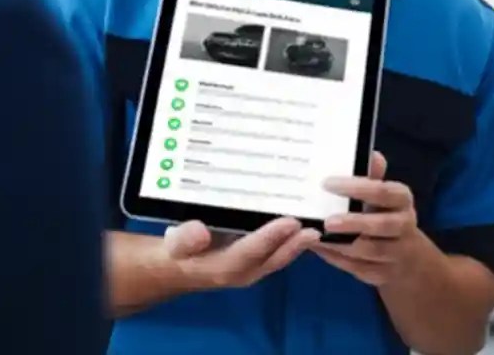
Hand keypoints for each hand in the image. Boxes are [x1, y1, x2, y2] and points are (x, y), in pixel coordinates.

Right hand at [164, 217, 319, 290]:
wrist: (180, 266)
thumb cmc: (179, 251)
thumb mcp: (174, 244)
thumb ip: (184, 239)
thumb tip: (200, 233)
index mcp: (224, 267)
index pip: (251, 250)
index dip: (271, 236)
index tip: (291, 222)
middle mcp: (244, 271)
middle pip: (274, 258)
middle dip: (295, 245)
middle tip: (316, 229)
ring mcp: (254, 268)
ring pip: (280, 257)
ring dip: (298, 244)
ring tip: (319, 226)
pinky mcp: (259, 261)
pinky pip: (279, 252)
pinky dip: (293, 241)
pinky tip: (306, 224)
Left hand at [312, 152, 426, 286]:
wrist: (410, 258)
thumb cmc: (387, 215)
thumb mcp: (384, 195)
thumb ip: (374, 177)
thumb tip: (372, 154)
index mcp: (402, 200)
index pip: (384, 192)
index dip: (357, 187)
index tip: (327, 183)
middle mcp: (404, 226)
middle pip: (382, 225)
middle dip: (354, 223)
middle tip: (327, 221)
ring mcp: (396, 253)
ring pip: (369, 252)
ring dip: (341, 245)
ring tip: (316, 237)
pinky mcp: (383, 274)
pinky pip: (358, 268)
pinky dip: (337, 259)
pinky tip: (319, 249)